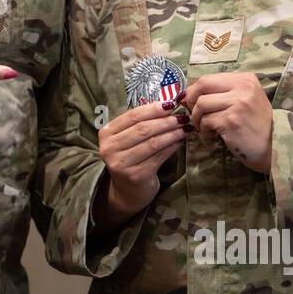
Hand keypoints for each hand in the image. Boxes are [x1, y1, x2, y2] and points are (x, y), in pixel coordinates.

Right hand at [93, 100, 190, 229]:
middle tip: (183, 116)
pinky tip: (181, 141)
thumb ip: (140, 122)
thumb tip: (167, 104)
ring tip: (186, 127)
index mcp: (106, 133)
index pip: (132, 115)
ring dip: (172, 133)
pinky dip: (172, 147)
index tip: (172, 103)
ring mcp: (121, 163)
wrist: (127, 190)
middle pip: (143, 128)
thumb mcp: (128, 138)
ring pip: (152, 142)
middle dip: (166, 121)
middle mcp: (109, 148)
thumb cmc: (131, 158)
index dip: (154, 108)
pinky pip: (158, 157)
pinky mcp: (135, 175)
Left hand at [180, 73, 272, 172]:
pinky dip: (204, 130)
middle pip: (202, 85)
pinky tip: (213, 135)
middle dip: (191, 100)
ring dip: (197, 118)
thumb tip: (188, 94)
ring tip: (204, 127)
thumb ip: (223, 93)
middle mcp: (243, 87)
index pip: (208, 78)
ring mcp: (238, 103)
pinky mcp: (231, 120)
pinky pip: (206, 121)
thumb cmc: (255, 125)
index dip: (194, 91)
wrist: (272, 148)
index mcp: (246, 79)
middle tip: (193, 114)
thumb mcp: (245, 100)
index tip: (192, 102)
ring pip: (201, 104)